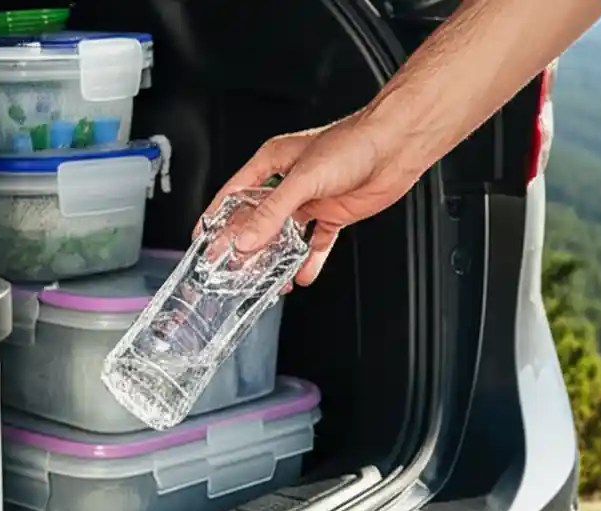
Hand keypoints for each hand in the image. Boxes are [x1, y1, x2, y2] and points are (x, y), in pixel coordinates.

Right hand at [201, 110, 424, 288]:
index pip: (234, 194)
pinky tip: (302, 274)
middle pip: (258, 218)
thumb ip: (272, 213)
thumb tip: (247, 240)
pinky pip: (315, 242)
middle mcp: (289, 181)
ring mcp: (311, 199)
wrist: (397, 146)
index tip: (203, 239)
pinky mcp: (333, 214)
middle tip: (231, 268)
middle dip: (246, 244)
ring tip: (265, 278)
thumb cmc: (354, 143)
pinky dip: (309, 260)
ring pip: (284, 234)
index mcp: (272, 162)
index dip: (216, 217)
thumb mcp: (303, 179)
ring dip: (276, 257)